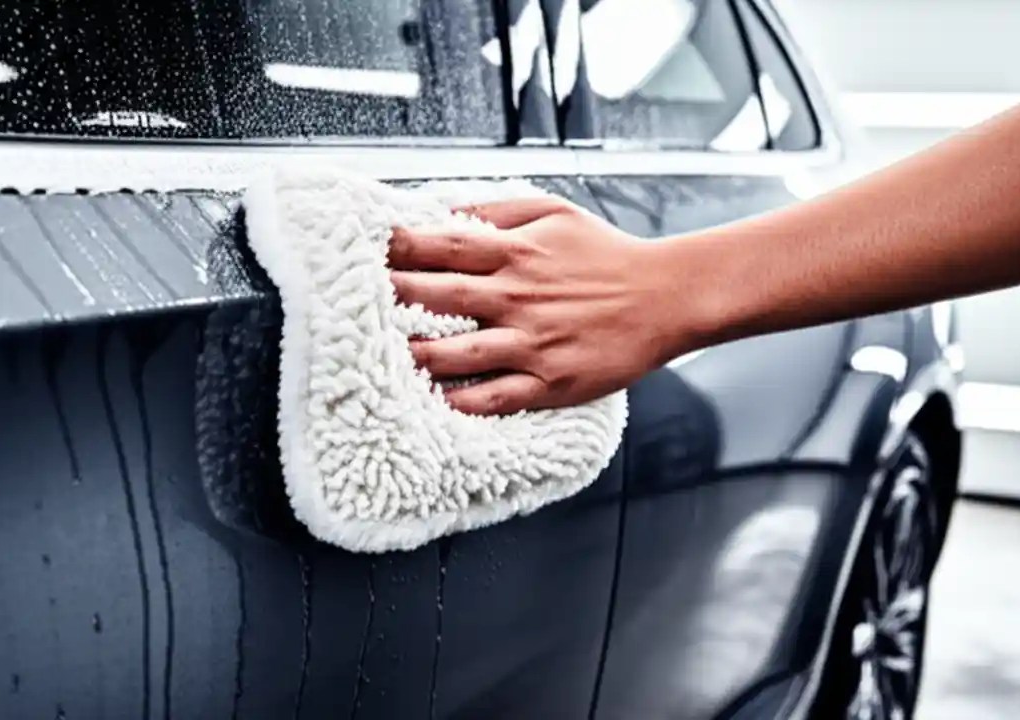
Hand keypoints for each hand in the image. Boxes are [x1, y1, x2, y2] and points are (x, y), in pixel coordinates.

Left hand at [389, 198, 697, 414]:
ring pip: (459, 352)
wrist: (665, 297)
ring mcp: (532, 342)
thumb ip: (498, 210)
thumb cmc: (607, 254)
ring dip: (416, 355)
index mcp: (515, 253)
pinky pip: (496, 395)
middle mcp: (517, 297)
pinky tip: (434, 402)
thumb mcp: (554, 213)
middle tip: (354, 303)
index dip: (400, 247)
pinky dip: (463, 400)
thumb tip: (447, 212)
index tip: (366, 250)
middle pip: (440, 296)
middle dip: (393, 298)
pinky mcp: (550, 381)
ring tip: (381, 357)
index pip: (444, 245)